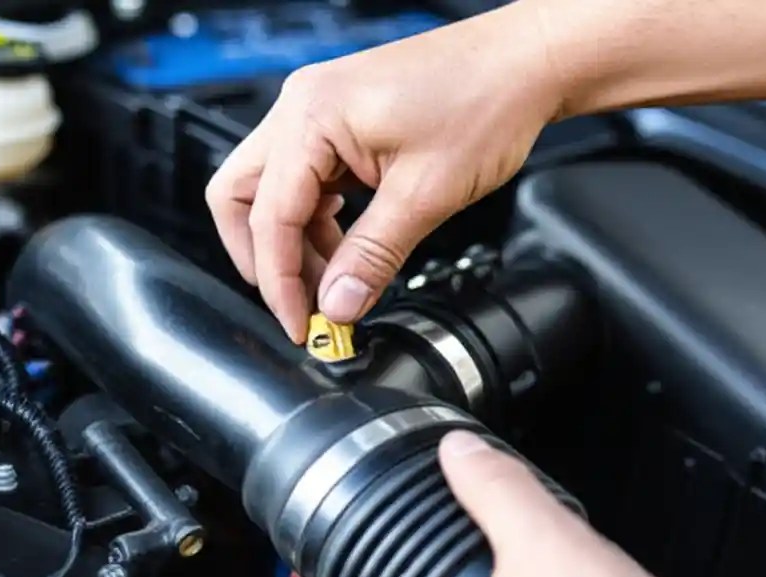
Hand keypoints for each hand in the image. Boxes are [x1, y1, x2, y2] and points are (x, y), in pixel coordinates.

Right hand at [205, 4, 564, 342]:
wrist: (525, 63)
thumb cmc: (485, 101)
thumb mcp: (426, 195)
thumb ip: (372, 256)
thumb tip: (337, 305)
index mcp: (312, 116)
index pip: (268, 216)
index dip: (279, 283)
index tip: (302, 326)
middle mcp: (302, 106)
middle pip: (240, 196)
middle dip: (263, 259)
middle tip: (300, 306)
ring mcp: (318, 111)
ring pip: (271, 191)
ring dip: (295, 244)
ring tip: (335, 285)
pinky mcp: (340, 121)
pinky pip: (305, 179)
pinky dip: (317, 221)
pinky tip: (347, 249)